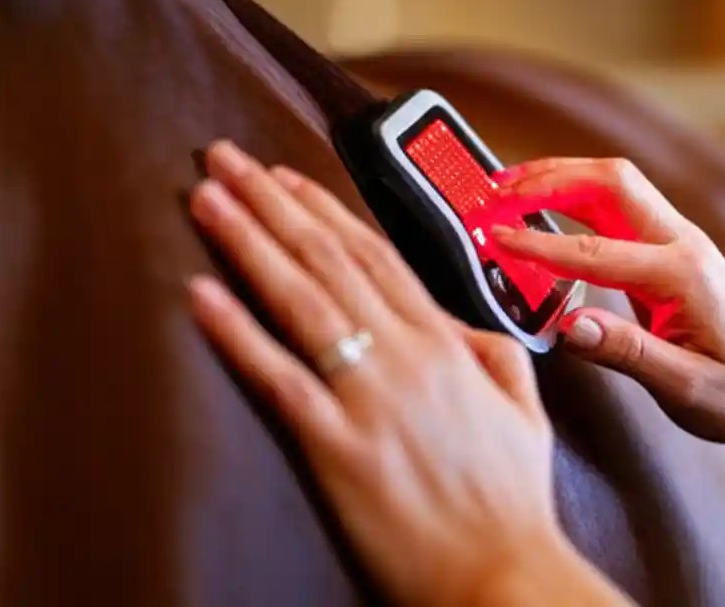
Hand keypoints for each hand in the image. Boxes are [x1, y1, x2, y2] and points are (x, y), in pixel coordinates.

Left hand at [186, 142, 622, 606]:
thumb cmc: (509, 501)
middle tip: (224, 158)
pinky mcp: (335, 446)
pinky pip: (278, 376)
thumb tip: (455, 317)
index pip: (375, 256)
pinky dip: (237, 332)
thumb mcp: (523, 409)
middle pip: (327, 261)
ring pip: (300, 301)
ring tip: (205, 198)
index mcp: (446, 345)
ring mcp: (368, 398)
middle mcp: (406, 357)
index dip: (323, 210)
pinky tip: (201, 294)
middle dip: (271, 203)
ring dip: (246, 242)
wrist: (501, 574)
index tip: (283, 175)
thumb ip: (491, 351)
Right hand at [490, 157, 724, 443]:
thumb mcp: (688, 389)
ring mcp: (678, 242)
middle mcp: (682, 245)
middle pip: (610, 181)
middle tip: (492, 193)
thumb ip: (629, 354)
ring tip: (505, 188)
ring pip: (613, 185)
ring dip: (559, 178)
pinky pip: (617, 209)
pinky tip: (543, 209)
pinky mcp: (671, 252)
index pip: (595, 250)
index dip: (539, 244)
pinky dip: (574, 199)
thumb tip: (570, 327)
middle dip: (548, 178)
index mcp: (684, 275)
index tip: (493, 238)